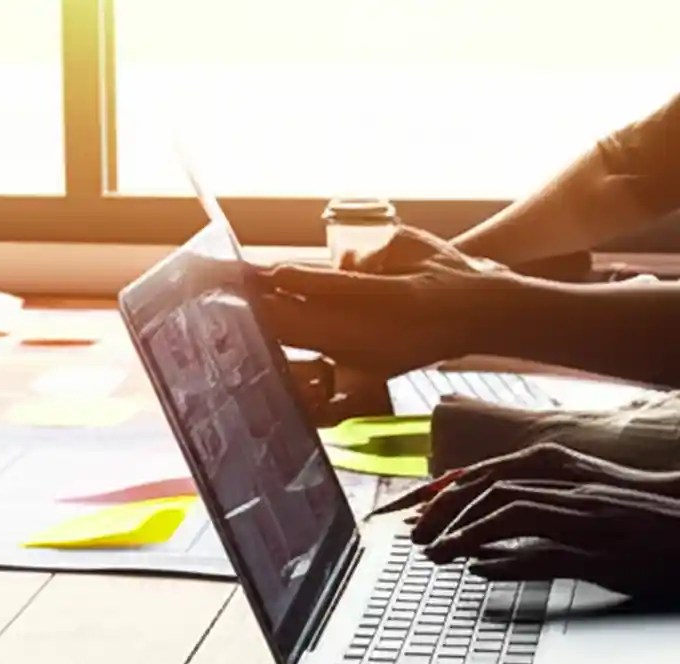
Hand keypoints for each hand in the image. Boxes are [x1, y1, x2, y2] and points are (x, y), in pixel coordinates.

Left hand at [251, 229, 528, 376]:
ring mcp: (370, 357)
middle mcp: (382, 335)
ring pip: (307, 341)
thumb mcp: (413, 246)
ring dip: (270, 320)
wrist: (482, 318)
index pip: (342, 291)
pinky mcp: (361, 367)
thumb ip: (371, 251)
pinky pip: (314, 350)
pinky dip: (285, 334)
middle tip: (232, 284)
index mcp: (402, 300)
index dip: (303, 281)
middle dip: (268, 304)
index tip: (270, 271)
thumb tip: (330, 263)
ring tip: (236, 299)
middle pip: (312, 324)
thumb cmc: (448, 273)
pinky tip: (261, 317)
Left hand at [410, 443, 679, 544]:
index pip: (482, 475)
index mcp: (555, 468)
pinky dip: (508, 559)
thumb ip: (529, 512)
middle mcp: (565, 484)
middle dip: (442, 512)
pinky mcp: (602, 549)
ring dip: (465, 533)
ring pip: (510, 512)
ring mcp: (584, 515)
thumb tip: (480, 547)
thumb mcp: (575, 502)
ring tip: (435, 553)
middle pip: (487, 488)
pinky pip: (545, 551)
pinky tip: (479, 568)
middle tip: (414, 536)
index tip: (406, 512)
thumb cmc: (634, 515)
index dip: (440, 494)